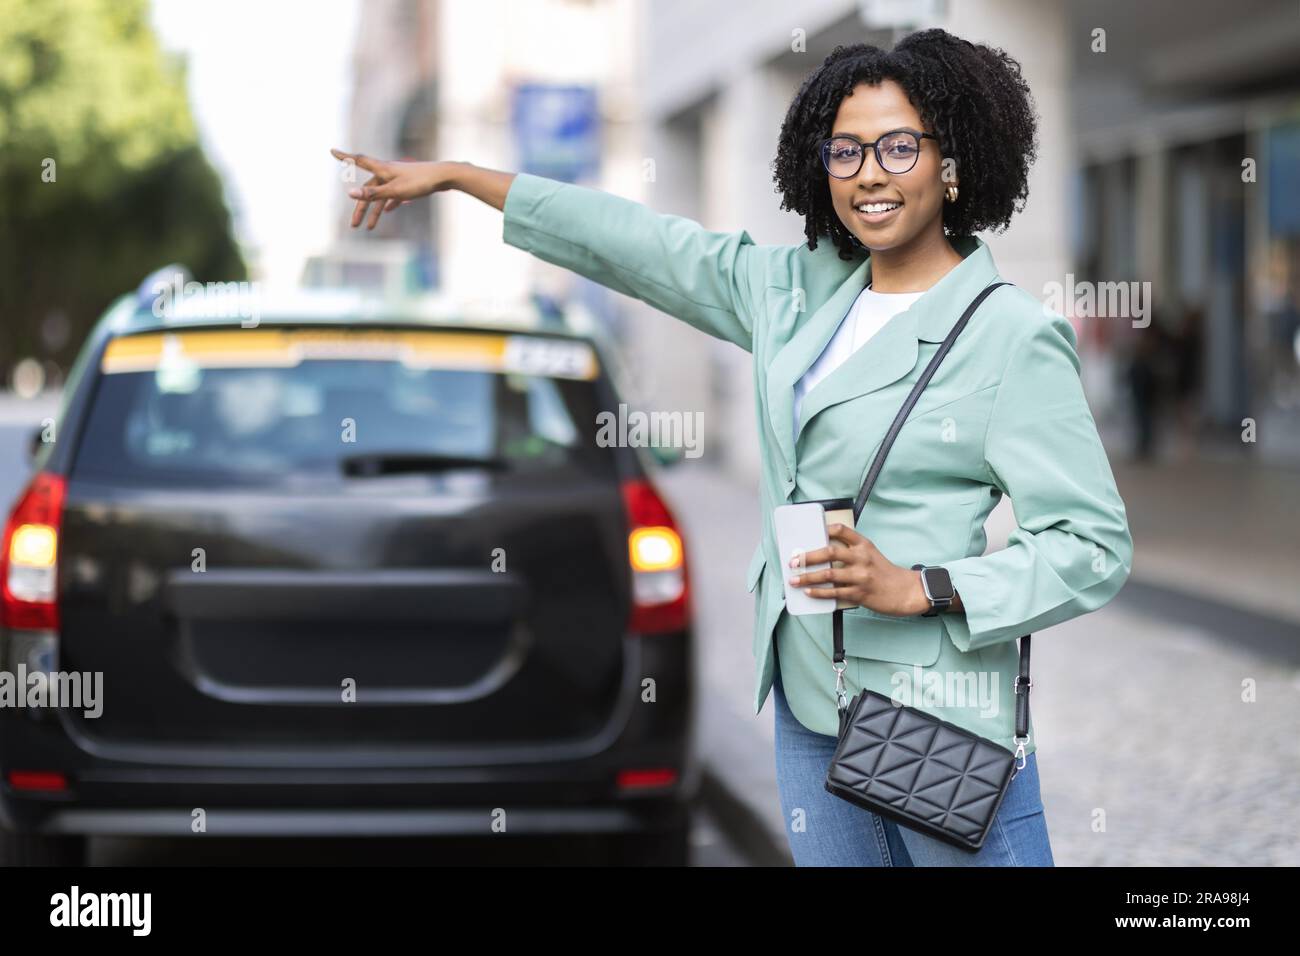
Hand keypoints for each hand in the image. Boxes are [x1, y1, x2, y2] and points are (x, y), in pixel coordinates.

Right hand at [330, 149, 459, 229]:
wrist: (444, 177)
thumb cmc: (419, 182)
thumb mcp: (394, 191)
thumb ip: (372, 194)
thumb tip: (349, 194)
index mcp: (382, 169)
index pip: (358, 160)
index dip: (344, 157)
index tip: (331, 151)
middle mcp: (387, 171)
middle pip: (368, 189)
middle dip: (361, 208)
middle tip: (353, 225)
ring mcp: (398, 177)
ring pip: (381, 195)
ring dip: (374, 211)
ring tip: (370, 228)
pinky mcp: (408, 183)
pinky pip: (393, 194)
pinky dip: (388, 203)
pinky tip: (387, 211)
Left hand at [786, 523, 930, 616]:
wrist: (905, 591)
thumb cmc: (884, 573)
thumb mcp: (871, 554)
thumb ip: (852, 552)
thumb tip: (822, 555)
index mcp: (864, 545)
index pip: (843, 530)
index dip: (826, 529)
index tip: (812, 531)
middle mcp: (862, 558)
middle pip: (830, 552)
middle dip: (808, 556)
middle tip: (793, 561)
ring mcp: (860, 576)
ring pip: (828, 575)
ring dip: (807, 577)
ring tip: (794, 580)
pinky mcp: (859, 593)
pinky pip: (834, 593)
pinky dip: (819, 592)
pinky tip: (808, 592)